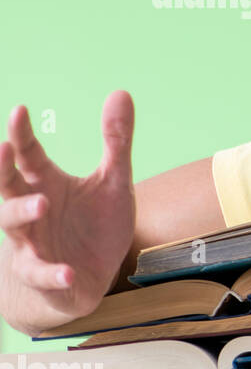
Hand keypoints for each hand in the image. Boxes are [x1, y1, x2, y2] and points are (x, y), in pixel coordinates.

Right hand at [0, 91, 136, 333]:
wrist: (92, 276)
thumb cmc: (96, 225)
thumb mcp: (114, 182)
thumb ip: (116, 141)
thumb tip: (121, 92)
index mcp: (45, 183)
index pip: (28, 154)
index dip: (21, 134)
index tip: (20, 110)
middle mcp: (31, 210)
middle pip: (7, 186)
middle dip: (1, 169)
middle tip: (4, 148)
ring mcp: (32, 243)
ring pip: (13, 226)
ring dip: (23, 213)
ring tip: (42, 204)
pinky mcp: (44, 275)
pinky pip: (42, 275)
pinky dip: (52, 274)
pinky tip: (67, 272)